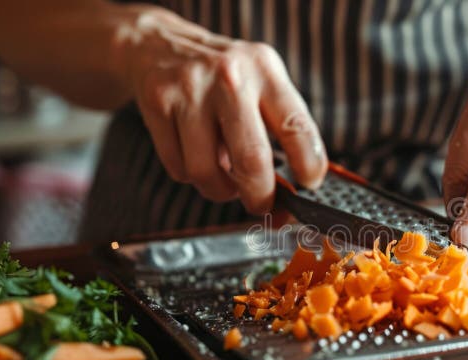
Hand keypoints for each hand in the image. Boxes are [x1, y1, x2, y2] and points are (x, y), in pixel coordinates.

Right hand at [117, 7, 326, 213]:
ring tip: (225, 180)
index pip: (297, 128)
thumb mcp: (262, 81)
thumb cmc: (223, 77)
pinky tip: (196, 157)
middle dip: (260, 196)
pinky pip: (179, 167)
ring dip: (220, 191)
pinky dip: (191, 176)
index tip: (309, 184)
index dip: (309, 166)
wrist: (158, 46)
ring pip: (207, 172)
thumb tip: (296, 187)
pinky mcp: (158, 103)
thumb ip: (282, 126)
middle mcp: (229, 76)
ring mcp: (190, 89)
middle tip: (263, 205)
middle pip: (251, 160)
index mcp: (266, 71)